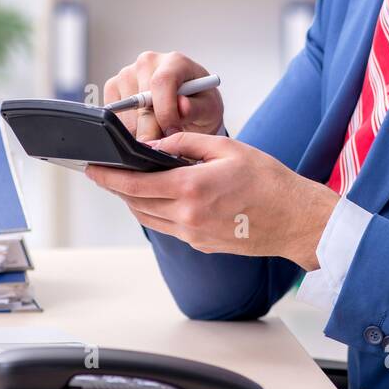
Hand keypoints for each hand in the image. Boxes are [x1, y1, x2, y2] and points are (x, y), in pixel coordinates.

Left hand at [86, 132, 337, 269]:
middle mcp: (187, 217)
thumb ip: (186, 145)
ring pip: (149, 218)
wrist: (296, 219)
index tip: (92, 169)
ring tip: (127, 184)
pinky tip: (158, 198)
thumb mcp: (227, 149)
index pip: (135, 184)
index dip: (108, 177)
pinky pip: (168, 227)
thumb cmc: (268, 180)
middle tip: (105, 173)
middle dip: (117, 188)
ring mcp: (193, 234)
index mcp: (191, 189)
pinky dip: (156, 212)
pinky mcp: (202, 244)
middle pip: (136, 203)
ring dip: (134, 201)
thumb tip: (155, 146)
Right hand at [102, 50, 223, 141]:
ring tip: (158, 132)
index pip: (162, 82)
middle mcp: (148, 63)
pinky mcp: (113, 88)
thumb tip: (182, 106)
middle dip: (153, 130)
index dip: (165, 111)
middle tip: (166, 142)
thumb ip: (196, 108)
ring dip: (141, 131)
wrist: (189, 104)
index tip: (172, 131)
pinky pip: (115, 117)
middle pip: (141, 102)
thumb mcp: (208, 109)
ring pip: (126, 113)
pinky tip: (145, 127)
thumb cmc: (199, 103)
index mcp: (175, 61)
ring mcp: (127, 74)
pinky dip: (129, 129)